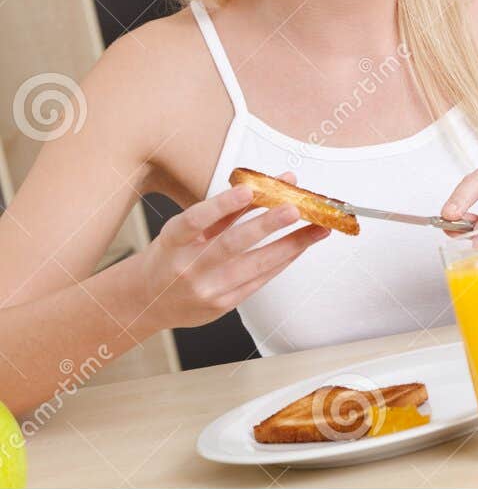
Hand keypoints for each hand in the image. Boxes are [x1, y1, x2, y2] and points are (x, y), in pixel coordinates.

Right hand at [136, 174, 330, 329]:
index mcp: (172, 242)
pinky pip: (260, 280)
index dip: (222, 205)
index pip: (195, 220)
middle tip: (296, 209)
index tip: (249, 188)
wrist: (148, 302)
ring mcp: (206, 290)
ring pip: (254, 266)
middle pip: (230, 245)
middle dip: (266, 226)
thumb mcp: (185, 230)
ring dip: (291, 245)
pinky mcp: (223, 305)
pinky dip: (284, 260)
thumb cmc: (172, 256)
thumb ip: (226, 209)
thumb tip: (270, 183)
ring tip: (319, 228)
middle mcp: (187, 268)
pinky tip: (302, 246)